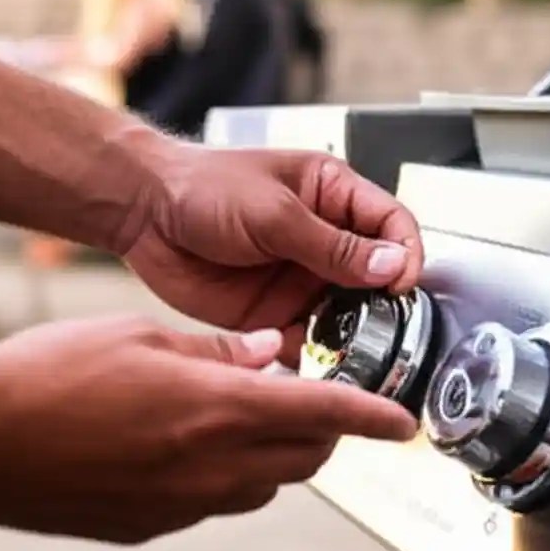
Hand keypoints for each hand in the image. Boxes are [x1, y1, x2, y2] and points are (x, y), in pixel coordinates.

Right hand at [0, 316, 416, 543]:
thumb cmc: (44, 377)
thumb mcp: (140, 335)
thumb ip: (216, 351)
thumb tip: (266, 354)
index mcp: (214, 409)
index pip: (324, 414)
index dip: (373, 417)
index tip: (403, 423)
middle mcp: (207, 466)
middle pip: (305, 457)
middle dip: (323, 428)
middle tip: (305, 394)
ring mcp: (178, 506)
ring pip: (262, 484)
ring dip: (273, 452)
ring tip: (236, 413)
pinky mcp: (147, 528)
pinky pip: (212, 504)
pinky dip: (223, 474)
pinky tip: (183, 443)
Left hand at [121, 142, 424, 363]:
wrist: (143, 214)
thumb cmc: (203, 187)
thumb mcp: (275, 213)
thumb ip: (333, 245)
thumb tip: (392, 265)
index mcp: (334, 195)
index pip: (393, 225)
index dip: (405, 254)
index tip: (401, 283)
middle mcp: (325, 240)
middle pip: (377, 277)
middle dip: (383, 304)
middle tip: (382, 328)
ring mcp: (302, 278)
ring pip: (348, 314)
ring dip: (353, 335)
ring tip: (350, 350)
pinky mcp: (275, 312)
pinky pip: (309, 340)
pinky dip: (316, 356)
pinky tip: (314, 363)